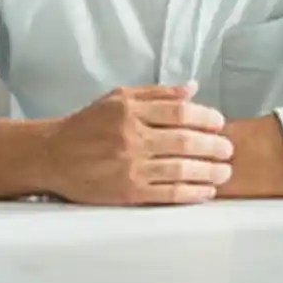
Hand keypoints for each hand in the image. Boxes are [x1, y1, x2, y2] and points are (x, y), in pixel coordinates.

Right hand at [40, 82, 233, 205]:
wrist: (53, 156)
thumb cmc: (87, 125)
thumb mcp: (118, 98)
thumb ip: (156, 94)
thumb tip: (192, 89)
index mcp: (130, 111)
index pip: (180, 113)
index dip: (206, 118)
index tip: (219, 123)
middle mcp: (131, 138)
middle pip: (186, 142)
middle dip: (214, 147)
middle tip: (228, 150)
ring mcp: (130, 167)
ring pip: (181, 170)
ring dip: (209, 172)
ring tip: (223, 172)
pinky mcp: (128, 192)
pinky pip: (168, 193)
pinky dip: (192, 193)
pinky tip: (205, 192)